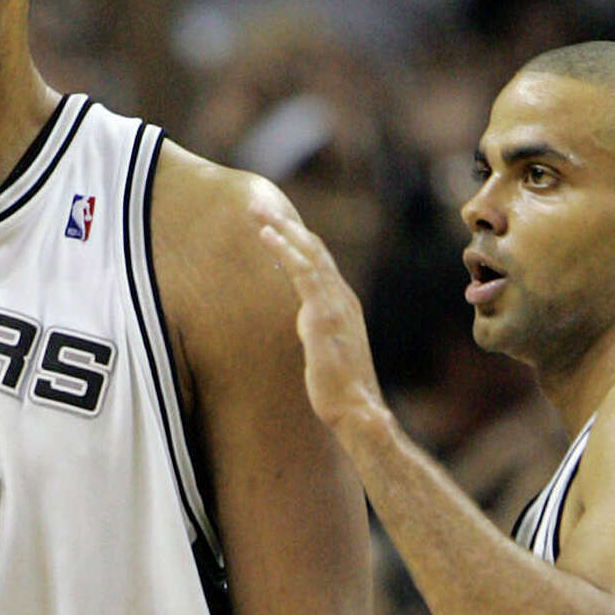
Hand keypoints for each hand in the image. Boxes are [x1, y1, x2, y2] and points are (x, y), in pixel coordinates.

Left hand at [255, 188, 388, 445]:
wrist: (357, 411)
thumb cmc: (340, 390)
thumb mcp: (326, 352)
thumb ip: (317, 330)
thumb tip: (307, 323)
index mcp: (342, 304)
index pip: (318, 263)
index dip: (296, 240)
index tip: (273, 223)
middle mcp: (341, 298)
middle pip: (313, 249)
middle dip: (285, 224)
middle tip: (258, 203)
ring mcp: (335, 304)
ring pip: (307, 252)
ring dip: (281, 227)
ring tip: (257, 208)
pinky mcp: (323, 315)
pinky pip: (303, 272)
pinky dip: (285, 250)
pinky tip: (267, 236)